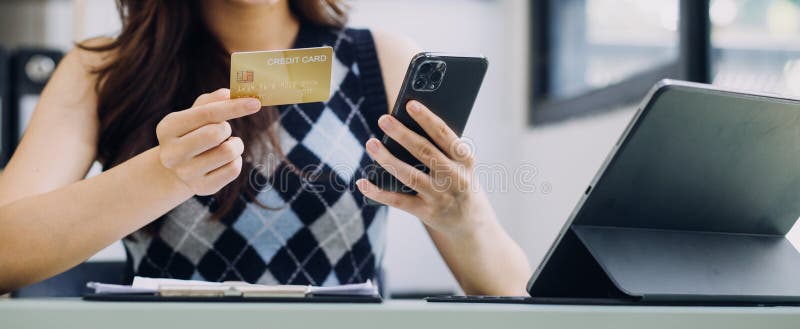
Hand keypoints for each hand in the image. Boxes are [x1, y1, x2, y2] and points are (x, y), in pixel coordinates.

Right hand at [155, 88, 260, 195]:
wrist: (178, 168)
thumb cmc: (192, 133)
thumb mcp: (195, 113)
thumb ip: (212, 101)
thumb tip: (229, 94)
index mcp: (167, 128)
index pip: (206, 113)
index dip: (234, 107)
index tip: (256, 103)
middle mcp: (171, 153)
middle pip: (217, 133)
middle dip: (227, 128)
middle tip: (223, 131)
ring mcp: (185, 173)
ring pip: (228, 152)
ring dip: (235, 144)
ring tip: (226, 144)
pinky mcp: (202, 188)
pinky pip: (233, 169)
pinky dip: (237, 160)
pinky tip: (225, 160)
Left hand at [356, 100, 495, 237]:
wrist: (470, 221)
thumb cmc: (458, 180)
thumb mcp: (459, 163)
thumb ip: (439, 147)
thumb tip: (403, 126)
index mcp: (464, 159)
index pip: (444, 134)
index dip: (427, 119)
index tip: (410, 104)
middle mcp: (454, 177)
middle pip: (424, 152)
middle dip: (402, 134)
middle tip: (383, 119)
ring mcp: (440, 196)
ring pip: (409, 175)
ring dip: (387, 159)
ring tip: (371, 144)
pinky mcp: (426, 212)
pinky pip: (398, 201)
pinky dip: (378, 192)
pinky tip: (363, 183)